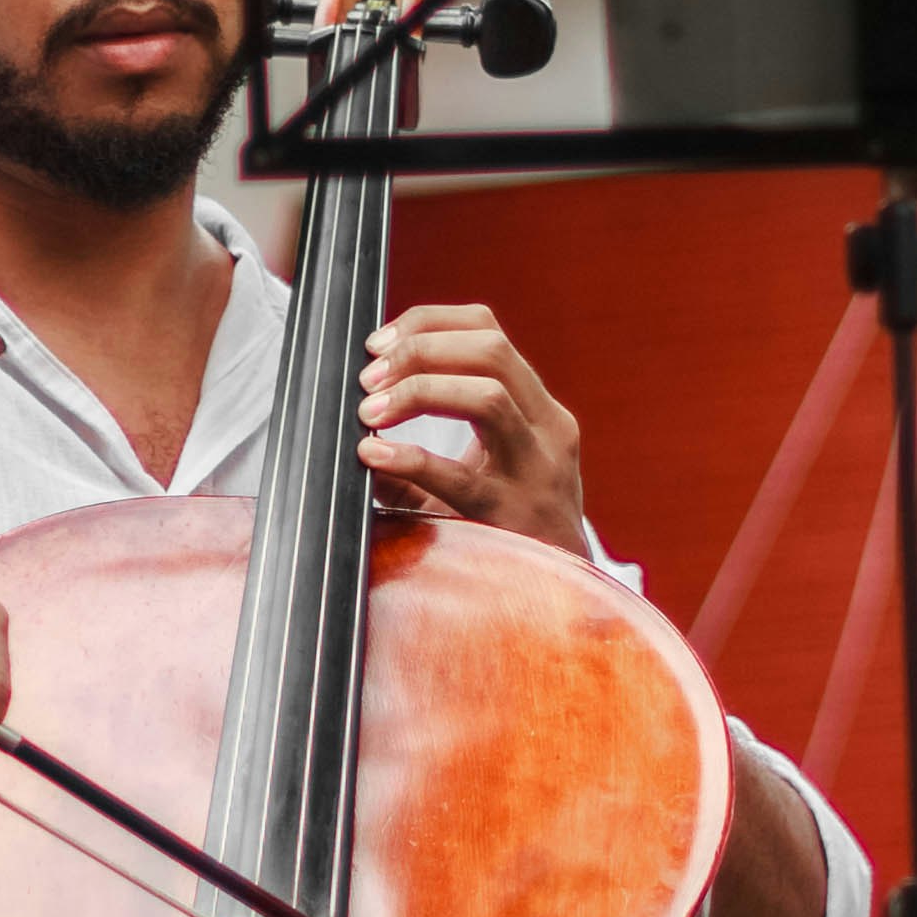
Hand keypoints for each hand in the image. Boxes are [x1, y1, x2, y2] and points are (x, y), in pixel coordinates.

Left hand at [356, 305, 589, 554]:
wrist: (558, 594)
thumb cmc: (506, 524)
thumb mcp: (481, 466)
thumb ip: (432, 434)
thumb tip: (359, 413)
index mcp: (539, 408)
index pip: (488, 333)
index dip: (429, 323)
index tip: (380, 342)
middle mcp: (548, 429)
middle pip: (491, 351)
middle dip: (420, 350)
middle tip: (369, 376)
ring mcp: (537, 471)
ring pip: (488, 398)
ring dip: (418, 391)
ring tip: (371, 410)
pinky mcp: (511, 515)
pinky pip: (459, 478)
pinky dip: (409, 457)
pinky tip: (374, 454)